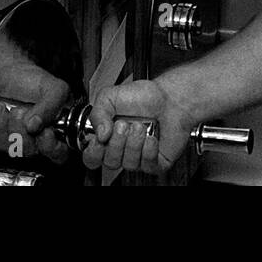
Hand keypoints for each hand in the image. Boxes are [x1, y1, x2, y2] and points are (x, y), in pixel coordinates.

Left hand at [0, 61, 72, 163]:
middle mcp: (34, 139)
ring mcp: (13, 141)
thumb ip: (52, 103)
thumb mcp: (50, 85)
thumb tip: (36, 125)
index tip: (43, 132)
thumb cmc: (26, 77)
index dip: (50, 146)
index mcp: (55, 129)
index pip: (59, 153)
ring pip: (6, 148)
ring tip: (1, 105)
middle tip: (17, 110)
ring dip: (0, 123)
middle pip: (29, 151)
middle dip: (19, 128)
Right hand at [82, 78, 198, 174]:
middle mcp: (121, 148)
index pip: (91, 156)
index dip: (93, 151)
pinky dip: (148, 150)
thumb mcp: (111, 96)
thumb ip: (97, 113)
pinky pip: (147, 165)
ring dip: (134, 143)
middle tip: (124, 125)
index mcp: (107, 135)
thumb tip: (99, 134)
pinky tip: (151, 137)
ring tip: (140, 126)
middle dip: (117, 142)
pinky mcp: (155, 162)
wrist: (170, 98)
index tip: (100, 138)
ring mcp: (137, 156)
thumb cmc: (144, 97)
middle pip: (109, 162)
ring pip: (128, 164)